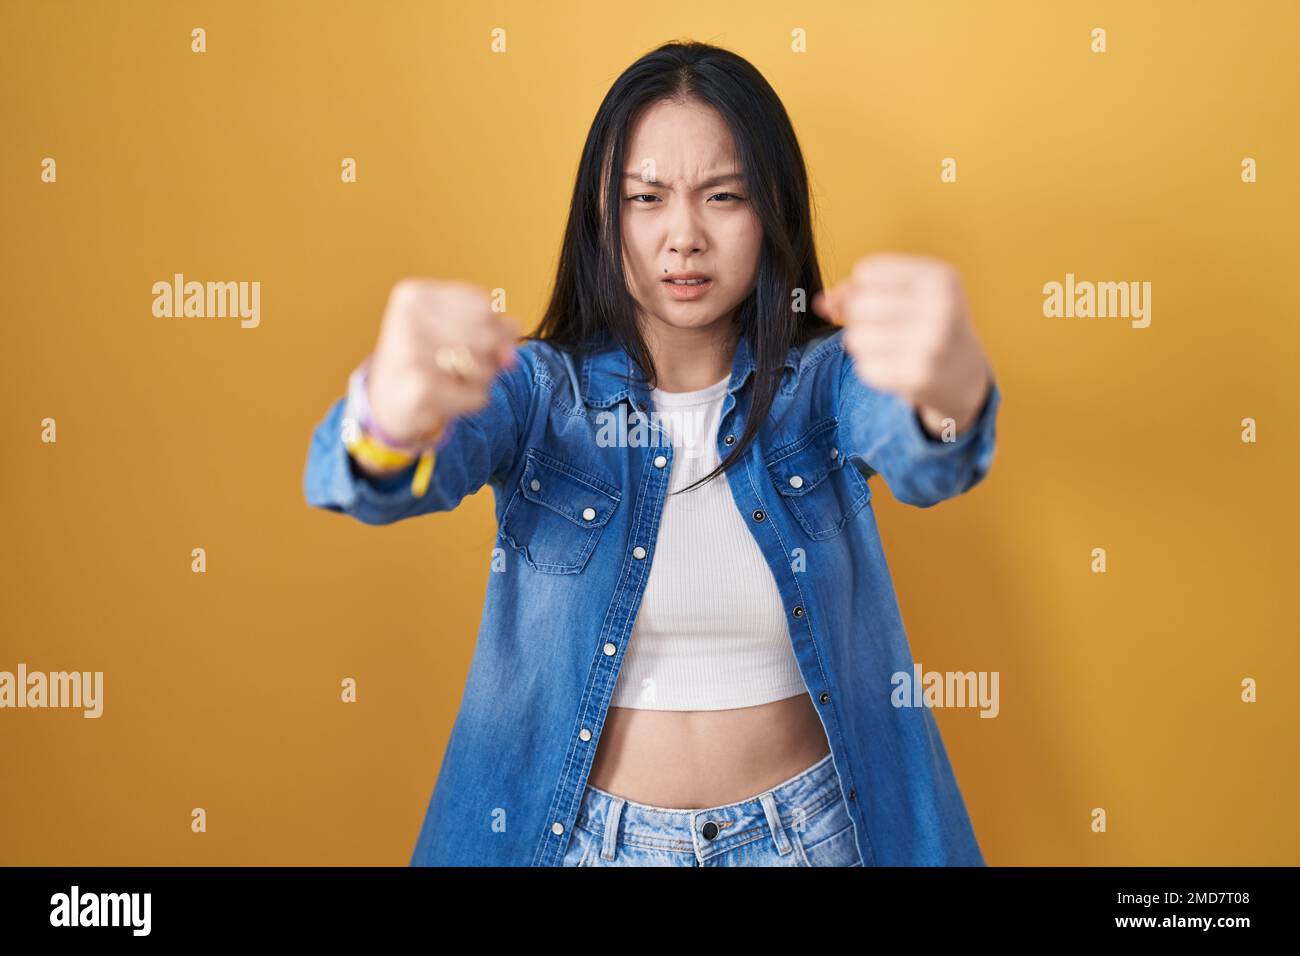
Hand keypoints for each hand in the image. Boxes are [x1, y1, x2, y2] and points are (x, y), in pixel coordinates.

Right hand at [367, 279, 520, 445]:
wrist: (386, 403)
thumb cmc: (428, 358)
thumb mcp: (457, 331)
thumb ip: (494, 332)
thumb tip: (509, 356)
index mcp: (414, 295)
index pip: (486, 307)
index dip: (493, 328)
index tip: (464, 340)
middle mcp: (407, 319)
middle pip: (489, 336)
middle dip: (487, 357)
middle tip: (456, 365)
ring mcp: (410, 355)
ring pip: (486, 367)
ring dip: (480, 380)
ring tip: (450, 380)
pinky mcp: (420, 390)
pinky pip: (478, 396)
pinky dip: (470, 401)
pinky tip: (444, 399)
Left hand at [812, 253, 991, 437]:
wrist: (965, 377)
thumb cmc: (928, 325)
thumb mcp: (907, 294)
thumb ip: (859, 290)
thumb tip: (820, 302)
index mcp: (940, 278)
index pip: (867, 272)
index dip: (862, 288)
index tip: (883, 301)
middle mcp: (941, 307)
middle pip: (859, 305)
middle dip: (860, 319)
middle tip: (886, 329)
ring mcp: (931, 344)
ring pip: (855, 338)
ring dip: (863, 346)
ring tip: (892, 349)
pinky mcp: (918, 377)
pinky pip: (863, 368)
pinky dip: (871, 370)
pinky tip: (895, 368)